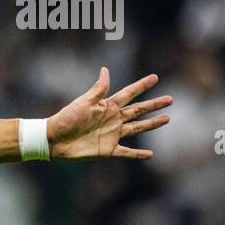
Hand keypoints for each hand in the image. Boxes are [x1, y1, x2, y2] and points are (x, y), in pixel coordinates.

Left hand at [47, 68, 171, 159]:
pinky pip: (126, 152)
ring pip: (137, 128)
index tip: (155, 77)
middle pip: (138, 110)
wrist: (54, 139)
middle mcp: (113, 119)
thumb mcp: (84, 102)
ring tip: (167, 119)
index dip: (142, 85)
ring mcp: (112, 134)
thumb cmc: (66, 118)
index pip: (129, 93)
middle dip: (154, 104)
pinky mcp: (108, 149)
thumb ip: (98, 89)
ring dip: (152, 124)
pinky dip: (138, 154)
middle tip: (171, 99)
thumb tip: (105, 69)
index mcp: (107, 106)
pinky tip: (150, 154)